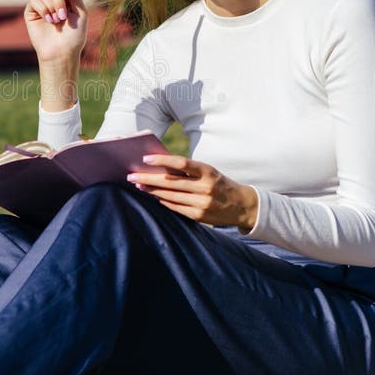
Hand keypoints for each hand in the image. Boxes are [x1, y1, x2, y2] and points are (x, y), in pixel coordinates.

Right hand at [24, 0, 88, 64]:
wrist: (61, 52)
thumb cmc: (74, 35)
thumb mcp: (80, 12)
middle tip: (63, 15)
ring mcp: (42, 2)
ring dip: (51, 5)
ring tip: (56, 20)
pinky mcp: (31, 10)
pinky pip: (34, 0)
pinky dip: (43, 10)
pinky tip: (48, 21)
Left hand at [127, 153, 258, 229]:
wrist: (242, 205)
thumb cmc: (219, 183)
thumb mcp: (209, 172)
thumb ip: (188, 170)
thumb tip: (159, 166)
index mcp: (208, 171)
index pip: (181, 163)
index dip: (162, 161)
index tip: (145, 159)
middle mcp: (205, 187)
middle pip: (171, 182)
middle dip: (149, 179)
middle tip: (132, 176)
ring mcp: (202, 203)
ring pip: (170, 196)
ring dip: (152, 191)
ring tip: (138, 186)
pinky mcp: (199, 216)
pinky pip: (175, 207)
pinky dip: (163, 201)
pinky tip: (153, 196)